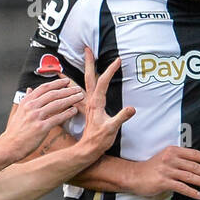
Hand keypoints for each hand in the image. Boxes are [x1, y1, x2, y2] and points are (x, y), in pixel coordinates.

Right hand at [4, 76, 83, 159]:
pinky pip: (57, 118)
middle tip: (78, 88)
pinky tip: (74, 111)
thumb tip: (29, 90)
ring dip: (71, 99)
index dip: (57, 83)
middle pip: (53, 94)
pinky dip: (67, 113)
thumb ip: (26, 100)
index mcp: (26, 101)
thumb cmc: (15, 131)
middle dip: (67, 90)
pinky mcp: (41, 127)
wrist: (9, 146)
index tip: (67, 81)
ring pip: (57, 104)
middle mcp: (31, 106)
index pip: (44, 88)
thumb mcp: (18, 111)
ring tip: (80, 97)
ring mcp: (36, 116)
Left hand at [70, 47, 135, 163]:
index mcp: (96, 102)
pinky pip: (76, 95)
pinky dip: (71, 88)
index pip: (103, 81)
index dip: (110, 70)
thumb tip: (132, 108)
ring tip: (71, 63)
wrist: (88, 150)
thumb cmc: (99, 140)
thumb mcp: (112, 128)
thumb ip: (121, 117)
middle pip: (88, 78)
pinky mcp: (85, 110)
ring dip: (78, 72)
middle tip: (87, 48)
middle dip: (88, 62)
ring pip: (80, 85)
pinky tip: (67, 85)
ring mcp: (87, 105)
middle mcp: (90, 101)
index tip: (118, 59)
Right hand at [129, 145, 199, 198]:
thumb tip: (197, 166)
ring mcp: (167, 170)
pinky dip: (193, 192)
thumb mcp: (165, 157)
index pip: (195, 154)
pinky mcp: (163, 182)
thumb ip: (179, 159)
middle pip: (195, 166)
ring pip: (190, 177)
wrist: (134, 176)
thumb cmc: (151, 168)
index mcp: (173, 151)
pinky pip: (182, 187)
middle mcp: (170, 158)